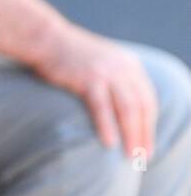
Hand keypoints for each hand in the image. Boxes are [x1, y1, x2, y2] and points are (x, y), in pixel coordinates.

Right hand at [32, 24, 157, 159]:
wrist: (45, 38)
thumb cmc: (68, 54)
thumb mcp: (101, 62)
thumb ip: (115, 80)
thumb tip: (121, 110)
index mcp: (130, 65)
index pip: (148, 100)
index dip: (150, 125)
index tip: (148, 146)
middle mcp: (123, 67)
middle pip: (141, 107)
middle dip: (144, 134)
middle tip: (143, 157)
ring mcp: (106, 72)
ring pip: (127, 108)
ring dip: (131, 134)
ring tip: (130, 155)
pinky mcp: (88, 78)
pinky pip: (102, 107)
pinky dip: (107, 126)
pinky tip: (109, 142)